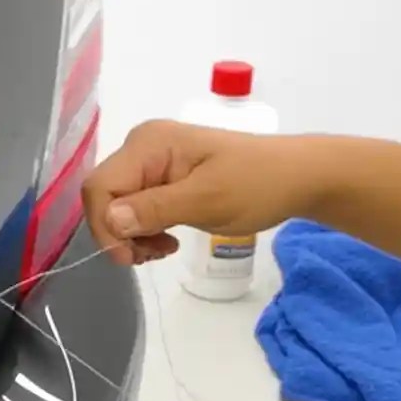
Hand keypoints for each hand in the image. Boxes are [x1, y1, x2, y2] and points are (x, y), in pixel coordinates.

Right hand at [81, 120, 316, 264]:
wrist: (300, 177)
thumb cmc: (259, 184)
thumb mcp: (208, 200)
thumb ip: (156, 208)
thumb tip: (111, 220)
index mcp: (148, 144)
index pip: (100, 186)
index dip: (106, 225)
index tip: (132, 257)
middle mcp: (142, 146)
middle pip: (105, 196)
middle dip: (119, 233)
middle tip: (151, 257)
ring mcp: (152, 161)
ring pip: (118, 205)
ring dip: (132, 234)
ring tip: (162, 250)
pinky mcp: (163, 176)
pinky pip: (136, 205)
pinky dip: (144, 229)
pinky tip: (166, 239)